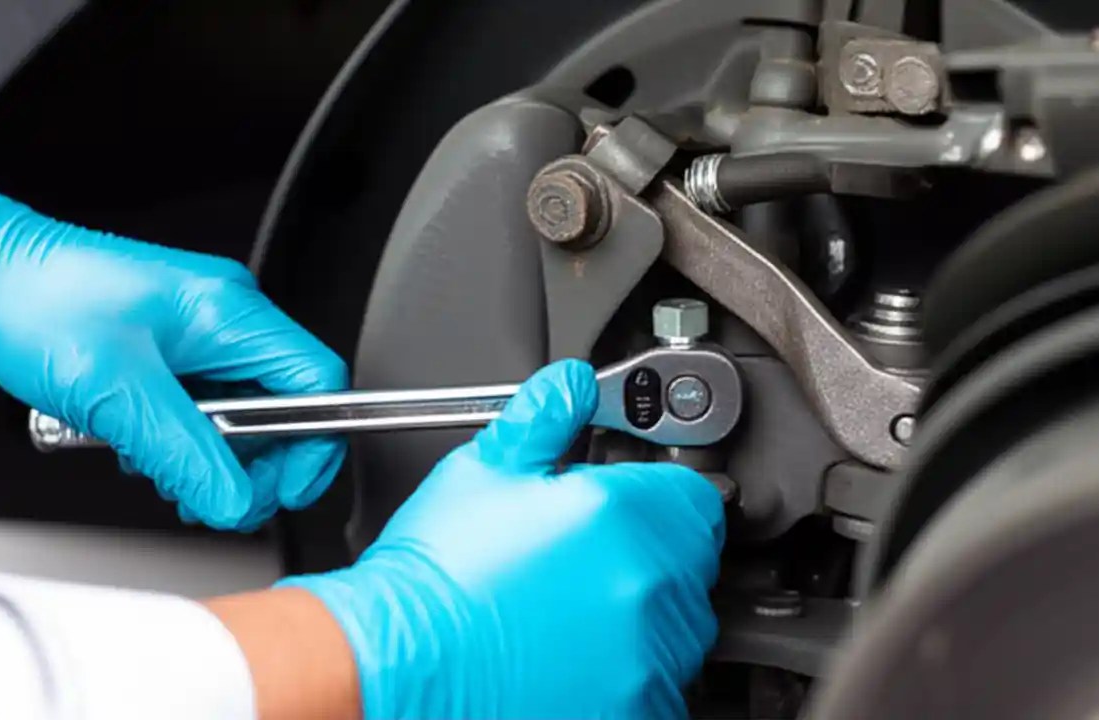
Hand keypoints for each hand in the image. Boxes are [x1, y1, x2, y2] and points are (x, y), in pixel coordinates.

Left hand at [0, 185, 346, 529]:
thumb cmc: (38, 303)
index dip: (312, 447)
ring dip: (214, 456)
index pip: (319, 384)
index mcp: (231, 313)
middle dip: (254, 464)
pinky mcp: (179, 349)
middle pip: (287, 407)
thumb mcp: (116, 391)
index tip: (280, 491)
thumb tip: (236, 504)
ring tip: (164, 468)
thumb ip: (184, 454)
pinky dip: (187, 439)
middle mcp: (229, 317)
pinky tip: (149, 447)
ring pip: (247, 416)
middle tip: (213, 494)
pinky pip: (210, 408)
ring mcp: (206, 333)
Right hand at [279, 359, 725, 718]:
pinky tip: (577, 655)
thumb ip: (545, 416)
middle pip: (689, 560)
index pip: (695, 495)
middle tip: (585, 556)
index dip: (661, 496)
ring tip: (572, 609)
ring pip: (679, 623)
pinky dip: (633, 669)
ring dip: (644, 611)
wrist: (403, 663)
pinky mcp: (639, 706)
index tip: (633, 505)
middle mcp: (649, 586)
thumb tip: (575, 384)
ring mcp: (648, 655)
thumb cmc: (436, 574)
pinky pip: (663, 682)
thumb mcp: (484, 468)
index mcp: (622, 514)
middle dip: (649, 552)